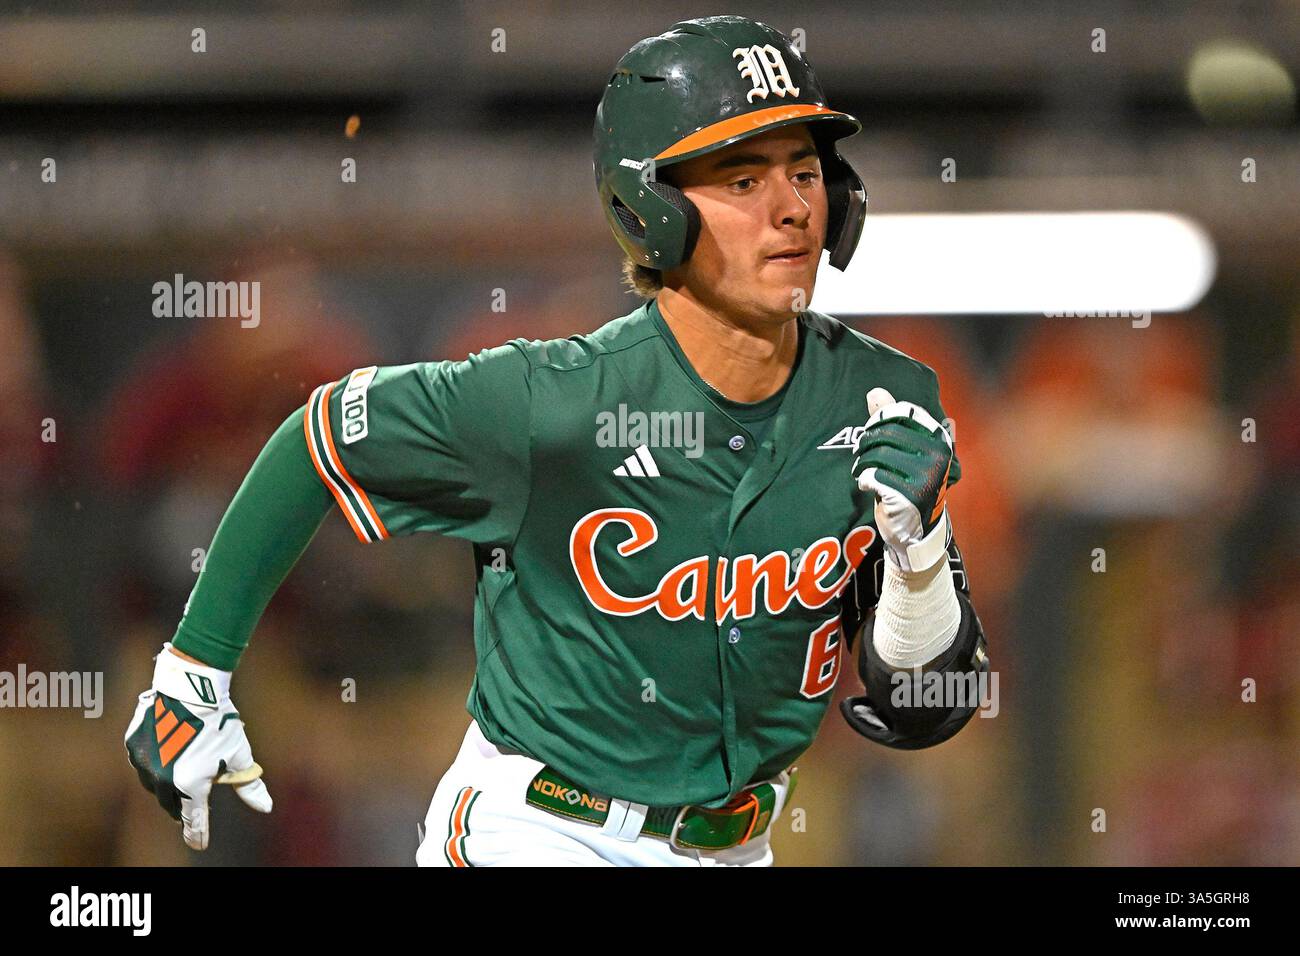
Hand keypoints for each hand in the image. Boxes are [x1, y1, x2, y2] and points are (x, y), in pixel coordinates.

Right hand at [124, 643, 271, 849]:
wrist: (192, 688)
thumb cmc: (220, 722)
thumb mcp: (239, 755)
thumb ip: (249, 785)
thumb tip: (266, 807)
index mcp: (188, 786)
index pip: (194, 820)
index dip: (198, 834)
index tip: (200, 844)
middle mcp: (161, 780)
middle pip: (172, 804)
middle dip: (183, 808)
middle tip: (191, 810)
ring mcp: (143, 763)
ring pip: (154, 786)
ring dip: (167, 786)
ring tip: (181, 777)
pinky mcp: (132, 746)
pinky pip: (144, 764)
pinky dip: (155, 764)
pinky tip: (168, 753)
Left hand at [851, 387, 954, 571]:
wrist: (917, 528)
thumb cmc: (910, 484)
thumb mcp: (907, 451)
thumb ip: (894, 421)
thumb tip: (875, 393)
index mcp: (939, 442)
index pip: (903, 413)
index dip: (880, 419)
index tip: (871, 430)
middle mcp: (937, 458)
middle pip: (887, 433)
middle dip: (866, 441)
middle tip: (860, 451)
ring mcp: (925, 478)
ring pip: (878, 455)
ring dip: (862, 462)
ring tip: (862, 469)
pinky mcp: (908, 497)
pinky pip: (874, 476)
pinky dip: (865, 479)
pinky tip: (868, 485)